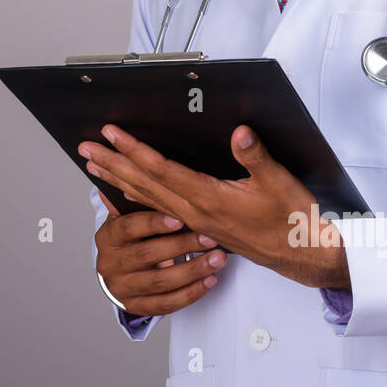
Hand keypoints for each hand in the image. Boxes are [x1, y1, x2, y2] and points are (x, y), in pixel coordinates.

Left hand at [81, 124, 349, 289]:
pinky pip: (157, 210)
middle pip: (144, 184)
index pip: (161, 170)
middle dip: (113, 163)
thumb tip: (239, 132)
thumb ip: (256, 156)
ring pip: (146, 198)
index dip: (134, 149)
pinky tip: (123, 192)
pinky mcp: (198, 227)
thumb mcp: (279, 182)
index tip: (111, 133)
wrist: (300, 255)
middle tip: (85, 148)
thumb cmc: (291, 219)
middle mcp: (194, 212)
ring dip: (117, 180)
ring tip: (94, 166)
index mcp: (209, 198)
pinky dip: (135, 197)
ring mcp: (194, 222)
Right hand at [94, 191, 224, 316]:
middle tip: (210, 237)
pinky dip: (190, 293)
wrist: (117, 270)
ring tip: (217, 259)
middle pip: (149, 255)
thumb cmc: (130, 237)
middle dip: (183, 246)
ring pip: (160, 282)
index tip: (179, 218)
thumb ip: (135, 197)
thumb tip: (135, 167)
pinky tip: (208, 280)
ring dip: (193, 270)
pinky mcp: (136, 307)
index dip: (154, 223)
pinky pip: (166, 304)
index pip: (129, 228)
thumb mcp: (127, 215)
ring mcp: (123, 287)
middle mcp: (111, 263)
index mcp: (108, 236)